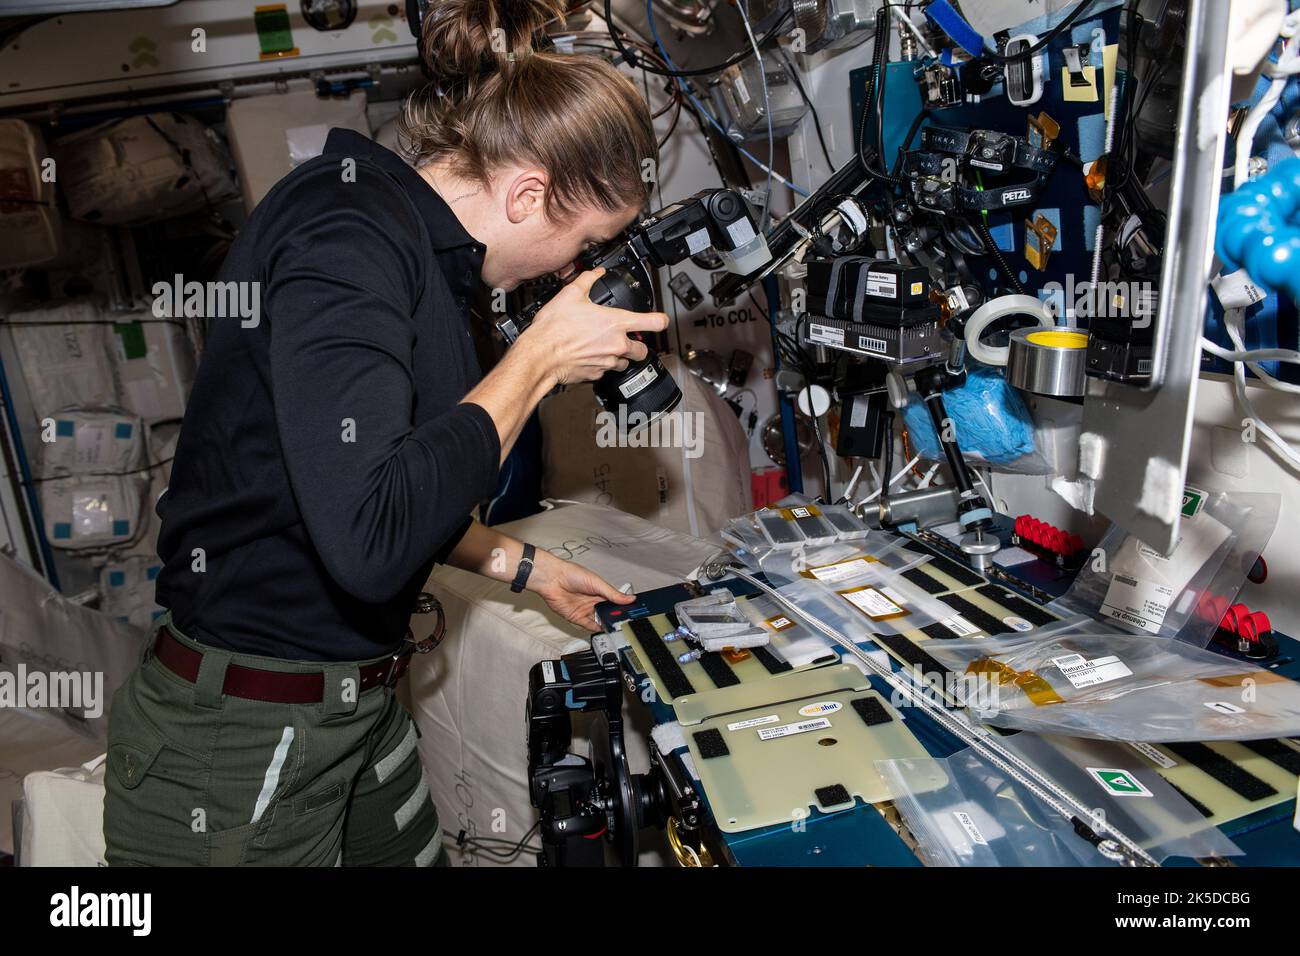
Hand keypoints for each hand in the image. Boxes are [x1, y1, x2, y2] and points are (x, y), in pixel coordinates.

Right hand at [517, 268, 669, 387]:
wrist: (540, 355)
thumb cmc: (554, 329)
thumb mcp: (570, 295)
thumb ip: (587, 280)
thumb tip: (594, 273)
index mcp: (615, 323)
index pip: (654, 322)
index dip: (661, 320)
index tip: (660, 320)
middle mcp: (616, 345)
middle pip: (643, 350)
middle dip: (638, 345)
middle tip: (627, 339)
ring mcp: (607, 362)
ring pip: (625, 363)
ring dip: (619, 356)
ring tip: (604, 347)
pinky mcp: (596, 375)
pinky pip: (605, 372)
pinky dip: (601, 365)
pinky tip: (588, 356)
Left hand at [527, 548, 634, 629]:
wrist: (552, 579)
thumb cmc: (571, 574)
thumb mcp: (597, 582)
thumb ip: (613, 593)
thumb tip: (629, 598)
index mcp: (599, 591)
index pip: (614, 601)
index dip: (622, 607)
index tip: (632, 612)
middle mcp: (593, 601)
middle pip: (608, 612)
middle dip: (615, 617)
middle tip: (625, 621)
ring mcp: (585, 610)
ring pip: (599, 620)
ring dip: (607, 623)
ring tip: (616, 625)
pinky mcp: (576, 617)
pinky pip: (588, 626)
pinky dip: (596, 628)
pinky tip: (603, 628)